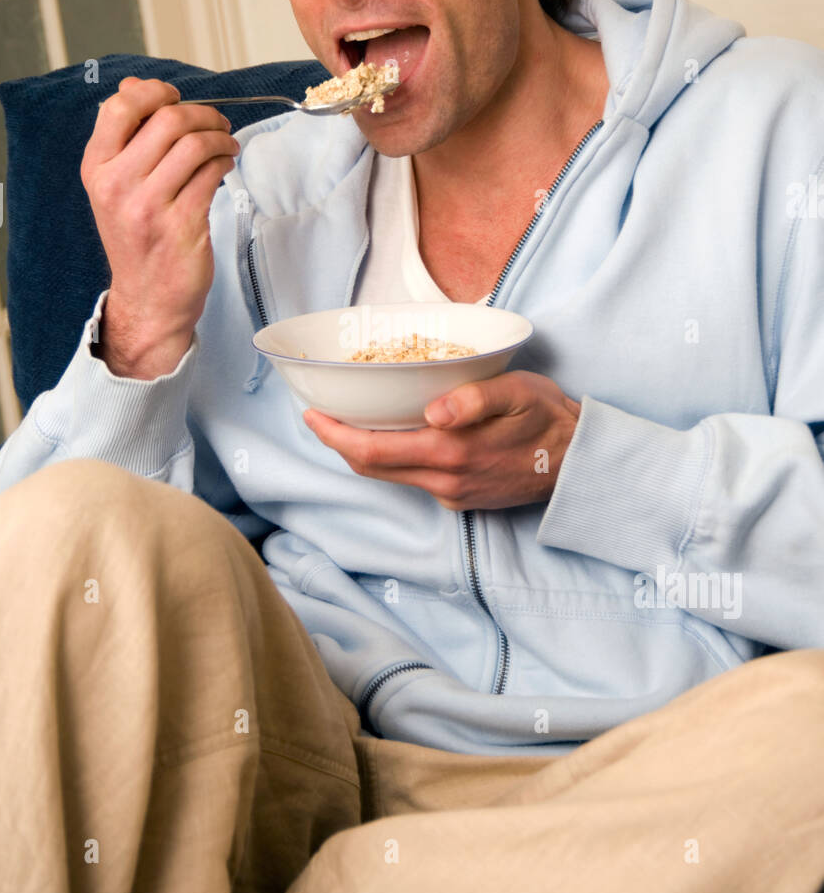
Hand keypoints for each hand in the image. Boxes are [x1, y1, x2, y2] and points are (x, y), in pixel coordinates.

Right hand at [81, 76, 239, 376]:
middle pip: (167, 120)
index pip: (118, 108)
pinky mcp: (182, 225)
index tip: (175, 97)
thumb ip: (124, 137)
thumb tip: (133, 86)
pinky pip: (211, 175)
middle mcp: (117, 186)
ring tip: (226, 144)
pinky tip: (224, 166)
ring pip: (195, 145)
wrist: (148, 298)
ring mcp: (148, 207)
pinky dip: (224, 162)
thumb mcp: (116, 186)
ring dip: (220, 137)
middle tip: (217, 122)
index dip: (153, 92)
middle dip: (202, 113)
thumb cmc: (137, 238)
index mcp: (96, 169)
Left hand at [302, 369, 580, 510]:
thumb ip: (473, 399)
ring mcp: (452, 494)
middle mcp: (444, 481)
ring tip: (346, 422)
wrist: (579, 461)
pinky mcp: (460, 499)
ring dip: (362, 453)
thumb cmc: (548, 417)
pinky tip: (391, 436)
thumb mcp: (517, 393)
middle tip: (318, 415)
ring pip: (390, 476)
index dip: (335, 435)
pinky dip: (391, 460)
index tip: (312, 413)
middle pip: (372, 469)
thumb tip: (432, 411)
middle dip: (338, 443)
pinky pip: (413, 480)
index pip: (373, 452)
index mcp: (450, 453)